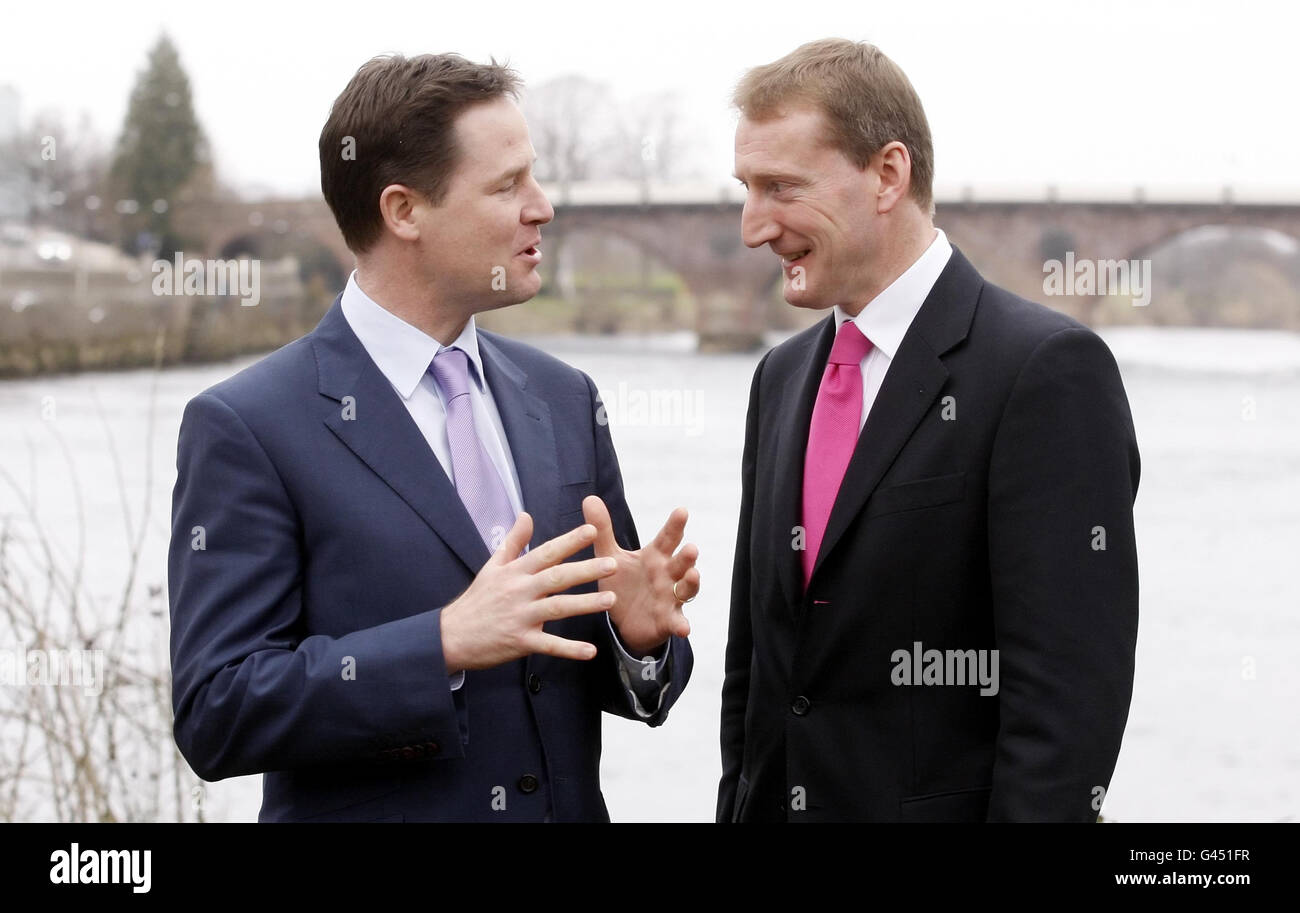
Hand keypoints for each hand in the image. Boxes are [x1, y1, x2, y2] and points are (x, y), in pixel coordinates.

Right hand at [440, 512, 619, 672]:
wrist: (451, 636)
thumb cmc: (477, 599)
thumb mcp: (492, 566)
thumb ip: (514, 541)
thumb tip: (527, 515)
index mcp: (515, 572)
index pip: (546, 552)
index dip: (569, 541)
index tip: (592, 531)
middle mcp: (519, 591)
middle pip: (557, 577)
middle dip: (586, 570)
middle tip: (613, 564)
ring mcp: (520, 617)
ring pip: (557, 608)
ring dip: (585, 604)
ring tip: (611, 600)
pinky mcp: (520, 642)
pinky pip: (549, 645)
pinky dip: (569, 649)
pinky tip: (590, 651)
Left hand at [582, 495, 698, 656]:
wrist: (623, 620)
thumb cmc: (623, 582)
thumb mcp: (610, 556)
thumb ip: (603, 530)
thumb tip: (590, 497)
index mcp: (655, 556)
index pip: (667, 538)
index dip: (675, 525)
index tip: (681, 510)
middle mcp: (667, 575)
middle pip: (680, 563)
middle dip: (686, 556)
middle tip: (691, 548)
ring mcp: (670, 597)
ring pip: (686, 589)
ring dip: (691, 583)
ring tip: (693, 576)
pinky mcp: (667, 620)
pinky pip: (677, 621)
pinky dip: (681, 624)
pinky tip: (684, 628)